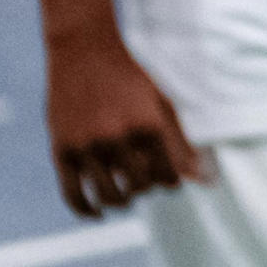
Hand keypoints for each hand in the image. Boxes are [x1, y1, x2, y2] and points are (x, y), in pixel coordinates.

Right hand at [44, 30, 205, 214]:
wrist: (84, 53)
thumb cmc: (129, 77)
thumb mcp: (160, 102)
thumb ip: (181, 141)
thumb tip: (205, 178)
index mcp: (149, 125)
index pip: (166, 175)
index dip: (169, 182)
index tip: (168, 179)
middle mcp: (118, 139)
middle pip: (139, 187)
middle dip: (145, 188)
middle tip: (144, 181)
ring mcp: (87, 147)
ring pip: (108, 195)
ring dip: (120, 201)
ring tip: (125, 195)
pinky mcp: (62, 152)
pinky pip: (72, 195)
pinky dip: (85, 211)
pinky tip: (97, 213)